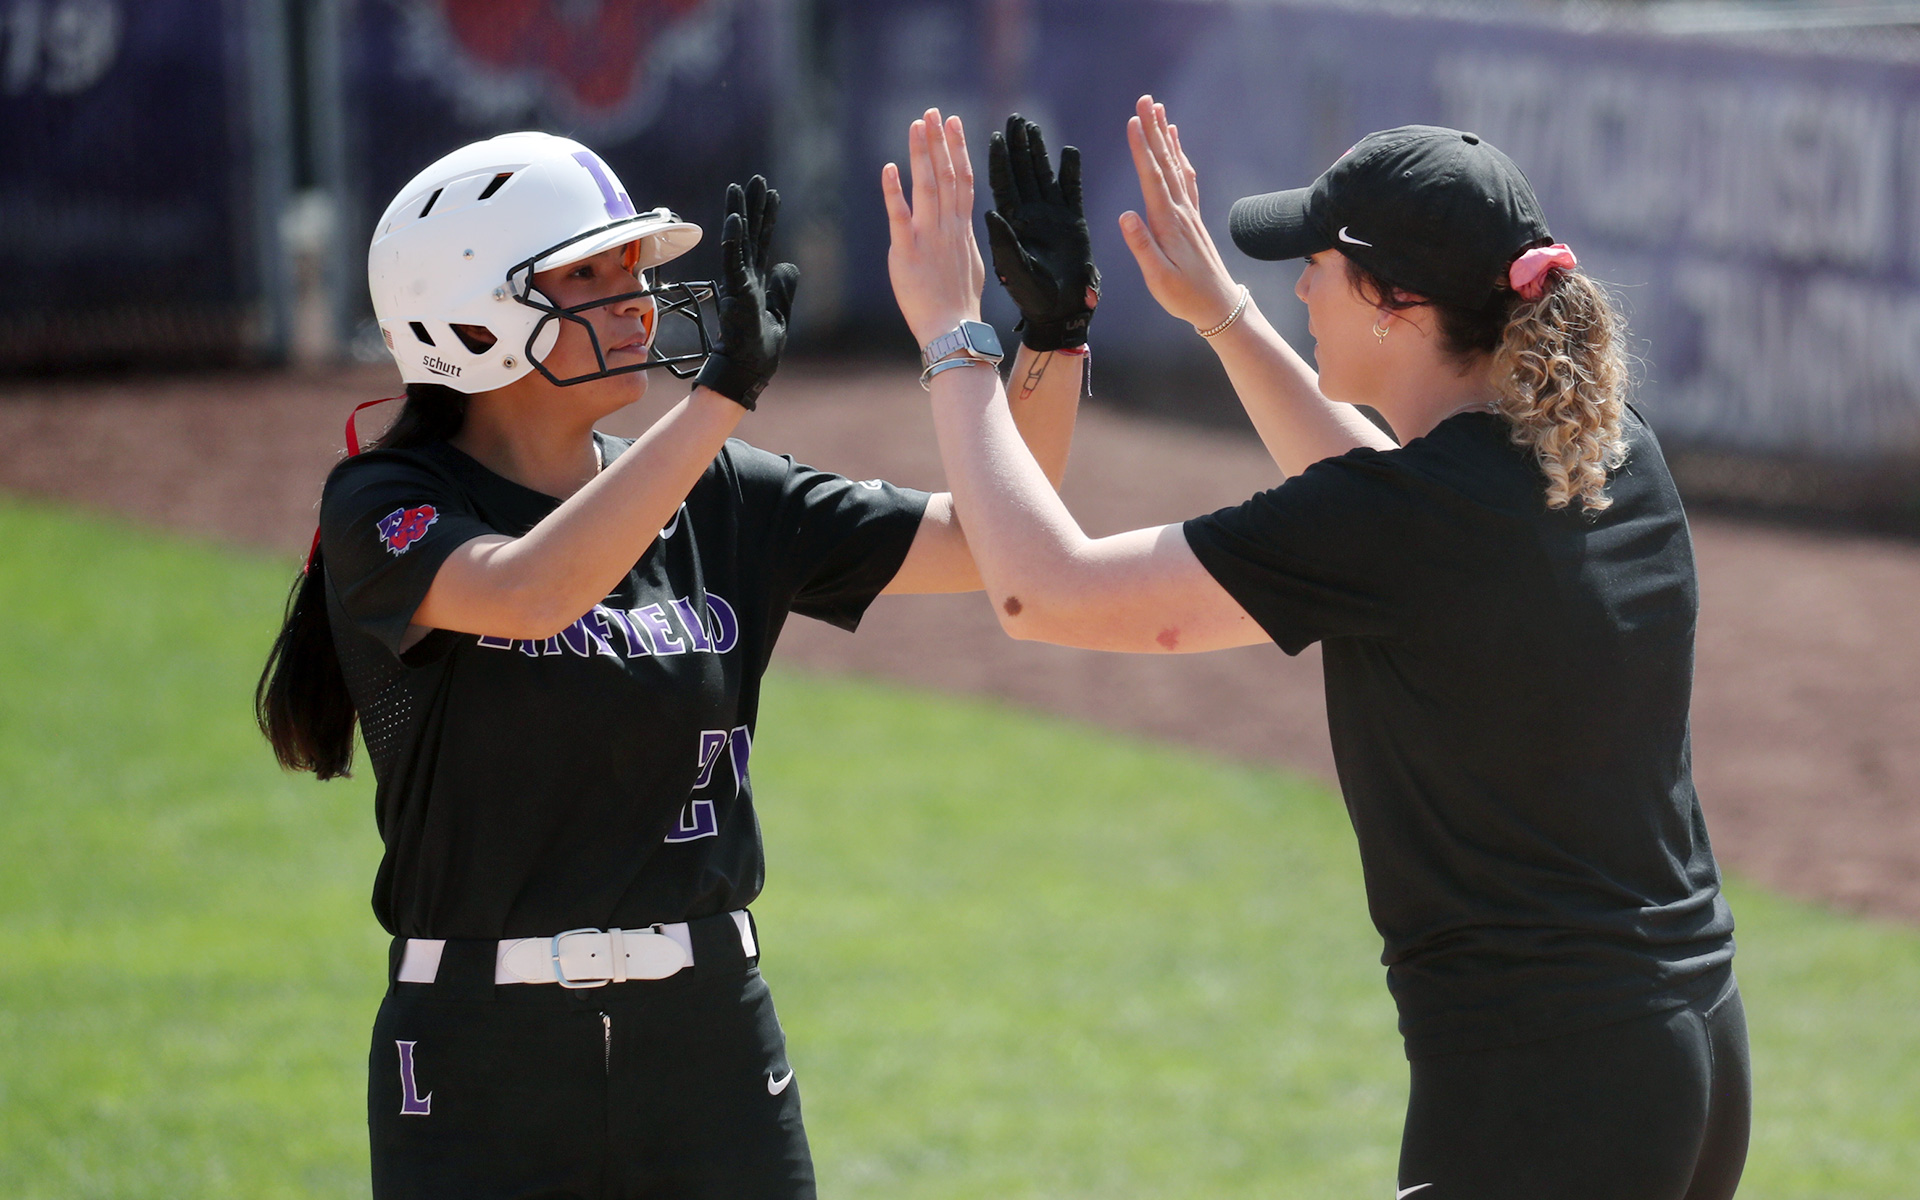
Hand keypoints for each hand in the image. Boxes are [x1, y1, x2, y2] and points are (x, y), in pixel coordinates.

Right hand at [696, 175, 798, 409]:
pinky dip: (733, 239)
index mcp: (755, 281)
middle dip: (753, 206)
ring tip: (740, 187)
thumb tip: (790, 265)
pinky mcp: (736, 292)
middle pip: (749, 234)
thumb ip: (784, 289)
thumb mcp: (780, 314)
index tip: (771, 193)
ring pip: (737, 241)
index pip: (762, 241)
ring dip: (739, 213)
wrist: (749, 371)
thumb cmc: (760, 349)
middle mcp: (744, 277)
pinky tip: (736, 218)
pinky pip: (733, 261)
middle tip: (756, 179)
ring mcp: (738, 283)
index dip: (767, 217)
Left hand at [882, 109, 986, 350]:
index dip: (958, 149)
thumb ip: (961, 240)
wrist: (951, 330)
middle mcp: (948, 227)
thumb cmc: (958, 303)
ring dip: (923, 154)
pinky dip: (894, 190)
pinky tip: (890, 167)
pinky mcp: (907, 251)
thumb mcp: (969, 264)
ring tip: (917, 124)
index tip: (953, 124)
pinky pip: (900, 216)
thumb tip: (959, 227)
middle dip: (940, 140)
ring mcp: (929, 237)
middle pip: (948, 174)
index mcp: (962, 229)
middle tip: (933, 111)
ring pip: (928, 186)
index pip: (963, 179)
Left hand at [985, 115, 1098, 350]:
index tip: (993, 136)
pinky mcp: (1073, 220)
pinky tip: (1069, 151)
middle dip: (1017, 145)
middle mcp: (1029, 214)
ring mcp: (1051, 215)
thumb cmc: (1031, 295)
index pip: (1002, 184)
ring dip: (1038, 150)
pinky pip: (1072, 189)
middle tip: (1014, 118)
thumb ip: (1003, 240)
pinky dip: (1071, 170)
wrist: (1061, 310)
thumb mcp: (1013, 267)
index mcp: (1010, 223)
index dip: (998, 159)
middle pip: (1022, 171)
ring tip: (1032, 126)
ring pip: (1043, 174)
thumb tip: (989, 211)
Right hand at [1118, 95, 1242, 331]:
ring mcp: (1188, 213)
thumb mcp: (1158, 278)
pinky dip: (1180, 157)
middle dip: (1153, 130)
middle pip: (1164, 163)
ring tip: (1159, 111)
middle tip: (1145, 99)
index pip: (1151, 178)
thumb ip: (1142, 247)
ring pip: (1176, 166)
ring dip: (1166, 137)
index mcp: (1168, 224)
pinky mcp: (1192, 219)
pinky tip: (1177, 146)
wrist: (1218, 306)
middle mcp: (1180, 212)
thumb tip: (1126, 215)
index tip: (1133, 121)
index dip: (1141, 149)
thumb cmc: (1184, 297)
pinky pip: (1186, 179)